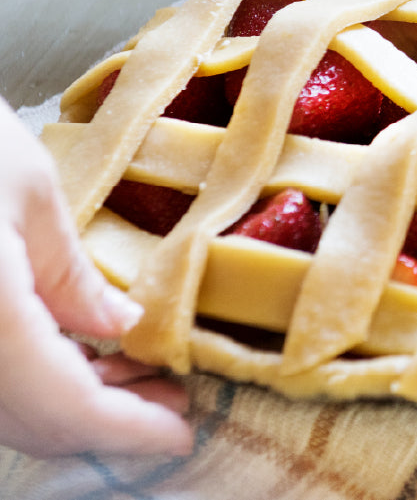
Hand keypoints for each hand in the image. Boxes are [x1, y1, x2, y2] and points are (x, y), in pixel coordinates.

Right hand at [0, 99, 191, 457]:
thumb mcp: (29, 194)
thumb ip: (70, 276)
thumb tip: (118, 332)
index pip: (64, 405)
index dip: (127, 431)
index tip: (183, 438)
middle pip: (37, 421)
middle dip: (114, 425)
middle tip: (180, 407)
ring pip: (12, 410)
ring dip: (83, 406)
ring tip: (149, 381)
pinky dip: (47, 383)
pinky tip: (91, 358)